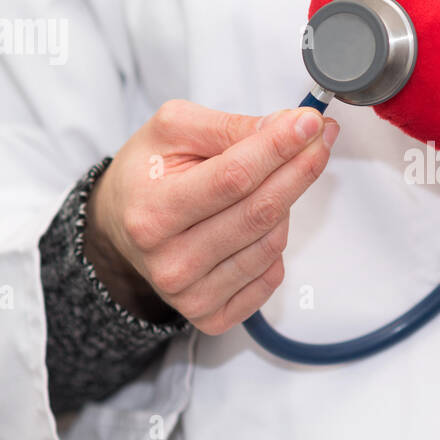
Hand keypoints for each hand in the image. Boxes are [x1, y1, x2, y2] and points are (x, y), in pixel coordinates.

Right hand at [84, 99, 338, 334]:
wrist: (118, 227)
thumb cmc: (148, 174)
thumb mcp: (172, 131)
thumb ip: (228, 126)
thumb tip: (287, 128)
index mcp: (152, 213)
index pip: (233, 178)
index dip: (278, 148)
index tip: (310, 122)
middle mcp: (169, 263)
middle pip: (259, 212)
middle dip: (300, 168)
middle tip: (320, 138)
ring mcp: (191, 296)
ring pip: (271, 243)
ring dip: (286, 204)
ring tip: (271, 181)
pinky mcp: (212, 316)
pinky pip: (271, 276)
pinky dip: (275, 242)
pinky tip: (258, 223)